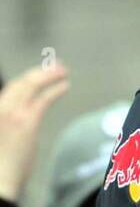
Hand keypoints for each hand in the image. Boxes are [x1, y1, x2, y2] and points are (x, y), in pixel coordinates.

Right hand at [0, 62, 68, 201]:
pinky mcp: (25, 121)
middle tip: (54, 66)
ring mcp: (9, 113)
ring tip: (62, 71)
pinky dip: (55, 88)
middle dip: (38, 72)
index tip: (37, 76)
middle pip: (19, 83)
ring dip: (48, 75)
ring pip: (30, 85)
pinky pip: (44, 98)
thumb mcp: (4, 140)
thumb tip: (21, 123)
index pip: (9, 89)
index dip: (24, 80)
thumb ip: (9, 125)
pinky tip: (65, 85)